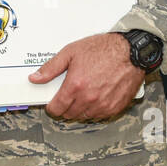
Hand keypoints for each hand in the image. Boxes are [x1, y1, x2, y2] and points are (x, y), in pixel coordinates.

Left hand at [29, 32, 145, 120]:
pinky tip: (96, 96)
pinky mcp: (115, 107)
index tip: (52, 103)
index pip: (56, 108)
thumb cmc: (104, 49)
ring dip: (80, 109)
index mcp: (75, 85)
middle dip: (65, 106)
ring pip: (84, 116)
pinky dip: (95, 109)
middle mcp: (88, 98)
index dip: (52, 106)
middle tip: (68, 94)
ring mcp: (103, 105)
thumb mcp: (71, 52)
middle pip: (69, 114)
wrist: (130, 51)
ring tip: (83, 93)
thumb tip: (36, 78)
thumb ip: (51, 68)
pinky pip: (99, 115)